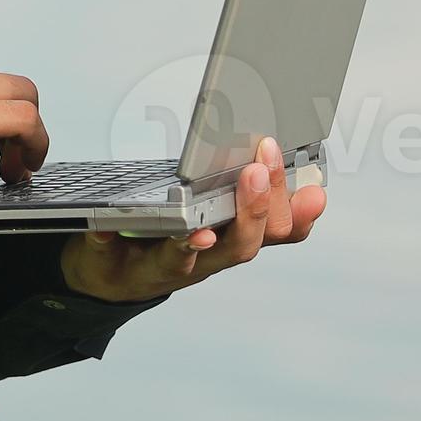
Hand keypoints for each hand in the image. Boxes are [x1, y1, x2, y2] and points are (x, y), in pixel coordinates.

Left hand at [59, 136, 326, 303]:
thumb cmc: (169, 233)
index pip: (276, 233)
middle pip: (239, 248)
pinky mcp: (109, 260)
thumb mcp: (217, 210)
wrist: (109, 274)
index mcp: (229, 240)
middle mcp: (200, 260)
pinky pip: (106, 249)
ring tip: (198, 224)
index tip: (314, 190)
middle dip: (253, 212)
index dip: (296, 217)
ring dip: (192, 241)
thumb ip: (249, 185)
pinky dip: (106, 236)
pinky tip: (106, 223)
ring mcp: (156, 265)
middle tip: (257, 170)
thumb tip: (281, 147)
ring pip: (181, 261)